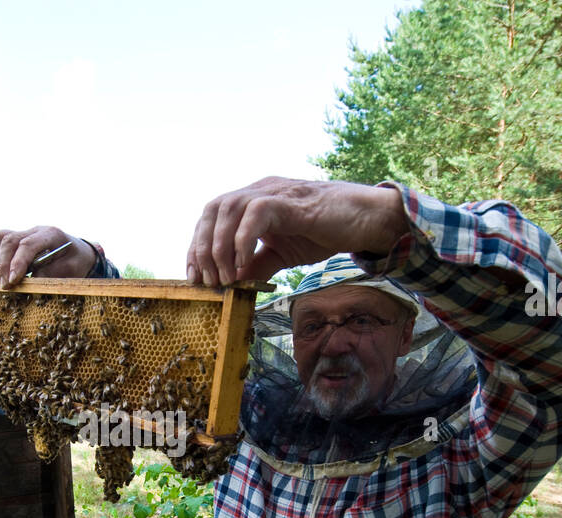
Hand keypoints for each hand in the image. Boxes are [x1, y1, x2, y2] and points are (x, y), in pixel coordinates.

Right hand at [0, 226, 96, 287]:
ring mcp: (26, 233)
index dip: (17, 263)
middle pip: (10, 240)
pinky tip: (8, 271)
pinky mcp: (19, 239)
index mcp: (51, 234)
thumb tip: (31, 280)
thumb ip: (52, 273)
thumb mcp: (71, 269)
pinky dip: (1, 257)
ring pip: (2, 239)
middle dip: (4, 264)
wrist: (78, 253)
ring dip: (0, 261)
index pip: (28, 245)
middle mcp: (36, 230)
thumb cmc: (75, 261)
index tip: (13, 281)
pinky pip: (1, 242)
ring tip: (6, 281)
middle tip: (5, 286)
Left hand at [185, 177, 410, 285]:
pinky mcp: (291, 201)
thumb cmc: (326, 232)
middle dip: (203, 247)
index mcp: (253, 201)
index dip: (197, 245)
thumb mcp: (281, 253)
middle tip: (208, 281)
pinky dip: (243, 240)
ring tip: (227, 277)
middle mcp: (259, 190)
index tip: (195, 276)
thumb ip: (256, 264)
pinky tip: (244, 264)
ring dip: (220, 247)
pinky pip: (255, 213)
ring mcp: (274, 192)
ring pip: (228, 209)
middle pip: (212, 209)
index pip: (212, 217)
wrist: (365, 220)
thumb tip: (234, 283)